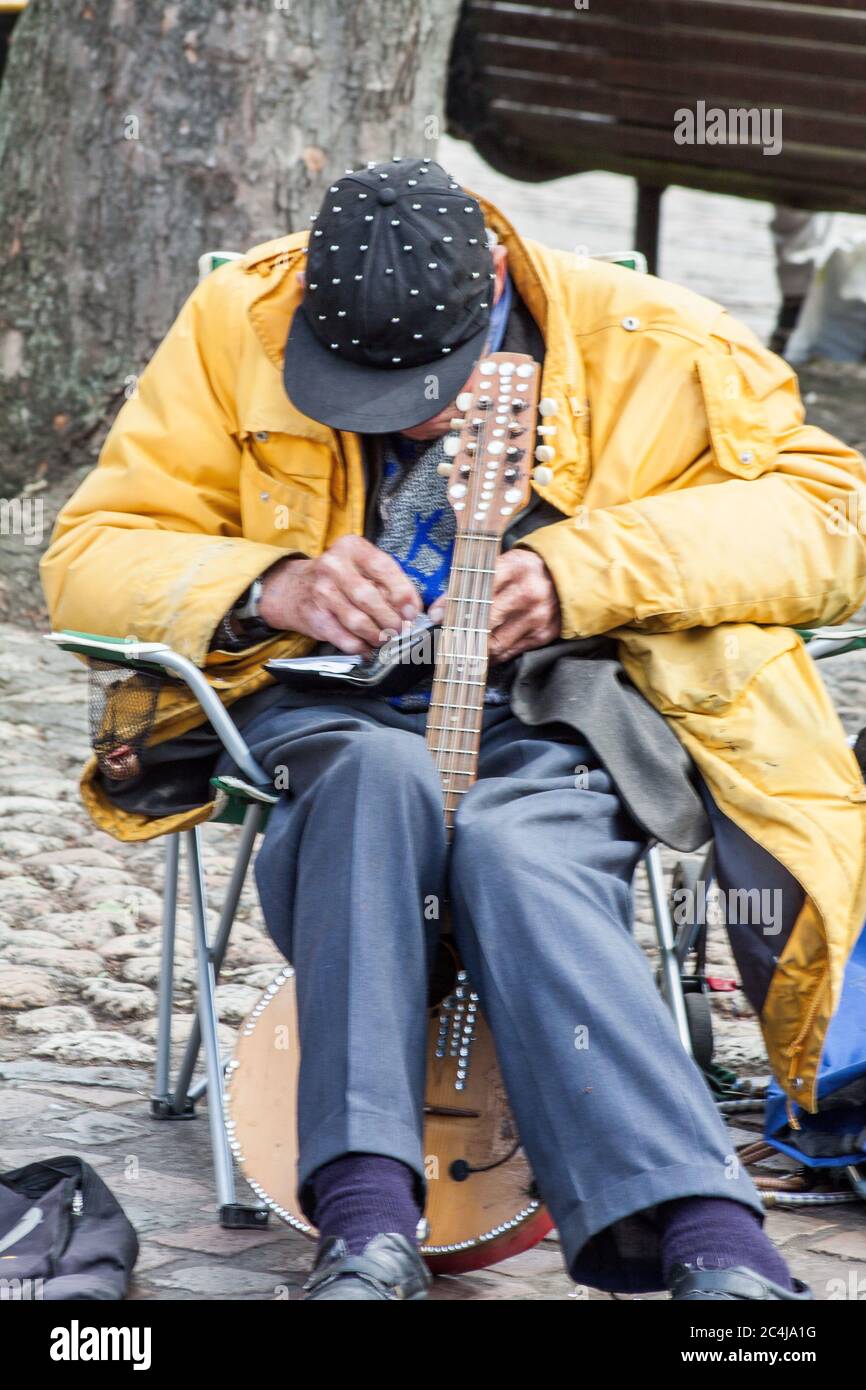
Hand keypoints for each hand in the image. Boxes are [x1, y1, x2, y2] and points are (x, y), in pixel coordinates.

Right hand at [259, 536, 421, 654]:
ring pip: (357, 621)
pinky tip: (367, 647)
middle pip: (369, 597)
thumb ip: (386, 582)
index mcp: (351, 547)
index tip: (412, 610)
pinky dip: (360, 647)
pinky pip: (344, 638)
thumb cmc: (338, 578)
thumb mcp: (360, 566)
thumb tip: (410, 609)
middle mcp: (334, 566)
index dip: (402, 592)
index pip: (383, 568)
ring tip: (385, 639)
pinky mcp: (315, 616)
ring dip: (377, 635)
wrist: (292, 588)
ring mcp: (321, 591)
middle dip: (390, 618)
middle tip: (400, 629)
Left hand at [429, 548, 560, 662]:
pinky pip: (509, 651)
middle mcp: (527, 592)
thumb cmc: (525, 572)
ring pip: (495, 642)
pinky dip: (492, 655)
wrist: (567, 579)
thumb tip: (437, 611)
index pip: (476, 588)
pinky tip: (482, 653)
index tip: (436, 617)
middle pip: (484, 619)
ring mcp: (537, 616)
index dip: (452, 605)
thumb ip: (472, 582)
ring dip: (473, 649)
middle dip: (461, 631)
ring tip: (460, 649)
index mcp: (515, 567)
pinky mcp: (543, 635)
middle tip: (444, 638)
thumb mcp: (503, 565)